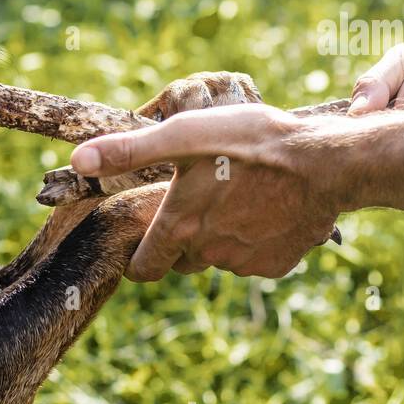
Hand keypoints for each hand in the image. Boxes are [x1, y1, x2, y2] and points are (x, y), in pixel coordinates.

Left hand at [70, 104, 403, 280]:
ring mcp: (245, 263)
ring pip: (219, 257)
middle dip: (183, 240)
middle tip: (200, 202)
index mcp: (180, 227)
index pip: (144, 268)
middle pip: (181, 260)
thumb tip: (77, 159)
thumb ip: (129, 151)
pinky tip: (267, 208)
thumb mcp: (184, 134)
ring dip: (220, 237)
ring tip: (236, 196)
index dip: (140, 257)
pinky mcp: (278, 264)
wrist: (327, 162)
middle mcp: (209, 254)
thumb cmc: (251, 143)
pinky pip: (255, 258)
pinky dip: (256, 239)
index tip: (145, 241)